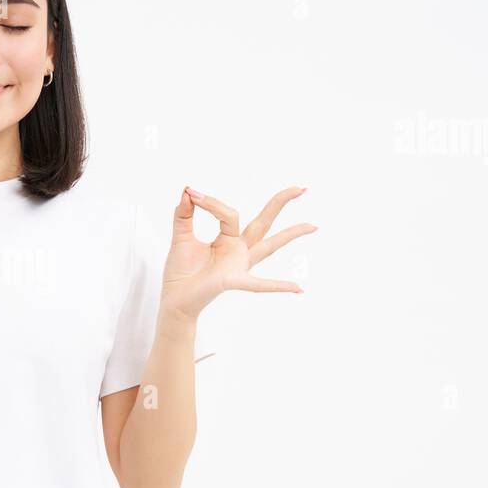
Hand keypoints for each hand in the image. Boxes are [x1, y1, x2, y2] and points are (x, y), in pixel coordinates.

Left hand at [160, 184, 316, 318]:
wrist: (174, 299)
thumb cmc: (180, 272)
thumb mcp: (181, 237)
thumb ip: (184, 214)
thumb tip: (188, 192)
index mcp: (228, 239)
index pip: (229, 213)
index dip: (210, 202)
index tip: (191, 193)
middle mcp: (239, 251)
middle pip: (263, 223)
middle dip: (281, 203)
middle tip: (301, 188)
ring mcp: (239, 266)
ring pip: (269, 246)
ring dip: (291, 235)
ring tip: (313, 226)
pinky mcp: (232, 280)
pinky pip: (258, 284)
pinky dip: (278, 285)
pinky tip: (298, 288)